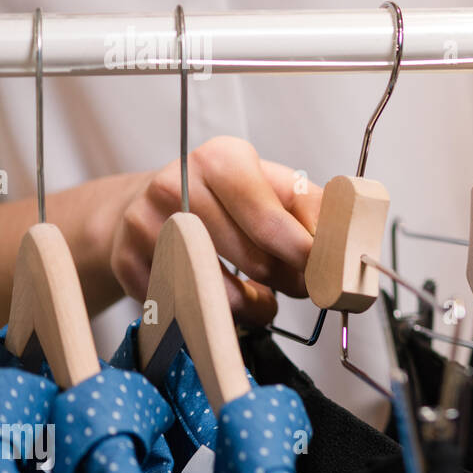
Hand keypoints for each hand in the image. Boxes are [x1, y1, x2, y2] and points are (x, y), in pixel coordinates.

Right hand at [110, 136, 322, 324]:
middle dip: (286, 281)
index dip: (302, 253)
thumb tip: (346, 244)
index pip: (270, 217)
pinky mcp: (127, 260)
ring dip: (253, 306)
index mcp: (223, 159)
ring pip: (218, 289)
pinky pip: (185, 304)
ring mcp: (146, 223)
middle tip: (300, 288)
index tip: (324, 273)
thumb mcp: (270, 188)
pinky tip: (224, 300)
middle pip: (250, 257)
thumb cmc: (225, 200)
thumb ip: (312, 210)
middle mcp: (179, 184)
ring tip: (263, 300)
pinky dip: (214, 314)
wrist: (148, 206)